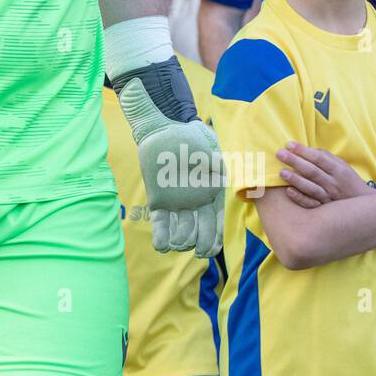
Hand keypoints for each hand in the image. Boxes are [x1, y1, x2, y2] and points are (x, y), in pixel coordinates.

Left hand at [113, 58, 224, 257]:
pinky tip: (161, 245)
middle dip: (198, 243)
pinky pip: (163, 223)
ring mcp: (179, 201)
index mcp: (212, 188)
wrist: (161, 127)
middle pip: (201, 230)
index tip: (206, 248)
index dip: (212, 236)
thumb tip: (208, 160)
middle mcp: (197, 199)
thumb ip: (208, 154)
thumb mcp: (199, 138)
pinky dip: (162, 235)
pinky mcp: (159, 200)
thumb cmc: (185, 132)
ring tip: (176, 245)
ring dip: (181, 241)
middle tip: (192, 249)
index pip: (216, 219)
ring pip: (184, 230)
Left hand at [278, 142, 370, 208]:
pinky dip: (300, 198)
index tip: (289, 144)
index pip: (319, 158)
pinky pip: (311, 204)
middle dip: (295, 161)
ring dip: (296, 180)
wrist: (364, 207)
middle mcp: (334, 184)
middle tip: (279, 154)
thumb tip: (308, 149)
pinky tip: (289, 191)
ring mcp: (329, 198)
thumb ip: (327, 157)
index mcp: (339, 171)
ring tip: (281, 172)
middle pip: (312, 171)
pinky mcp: (324, 209)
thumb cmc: (349, 182)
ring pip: (311, 188)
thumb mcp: (343, 166)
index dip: (303, 151)